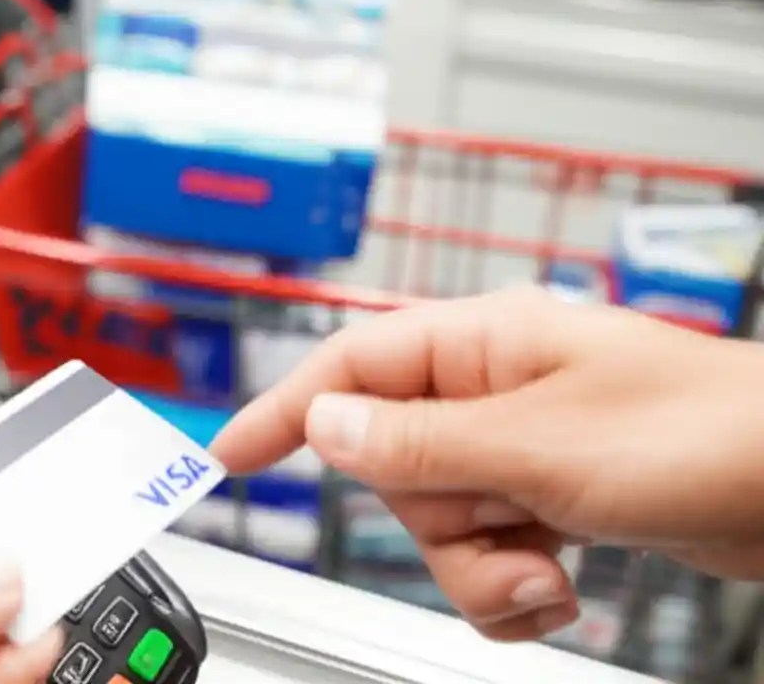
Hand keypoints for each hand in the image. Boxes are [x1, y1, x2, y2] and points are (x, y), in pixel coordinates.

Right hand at [211, 286, 763, 640]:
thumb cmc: (702, 432)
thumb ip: (420, 440)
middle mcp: (490, 394)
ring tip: (551, 563)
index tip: (230, 453)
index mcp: (482, 345)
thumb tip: (323, 426)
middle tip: (503, 518)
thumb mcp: (540, 444)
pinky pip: (484, 559)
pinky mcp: (546, 503)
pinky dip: (513, 588)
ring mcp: (518, 452)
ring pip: (436, 526)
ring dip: (485, 566)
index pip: (350, 366)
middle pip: (390, 468)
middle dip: (439, 519)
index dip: (282, 408)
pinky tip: (563, 581)